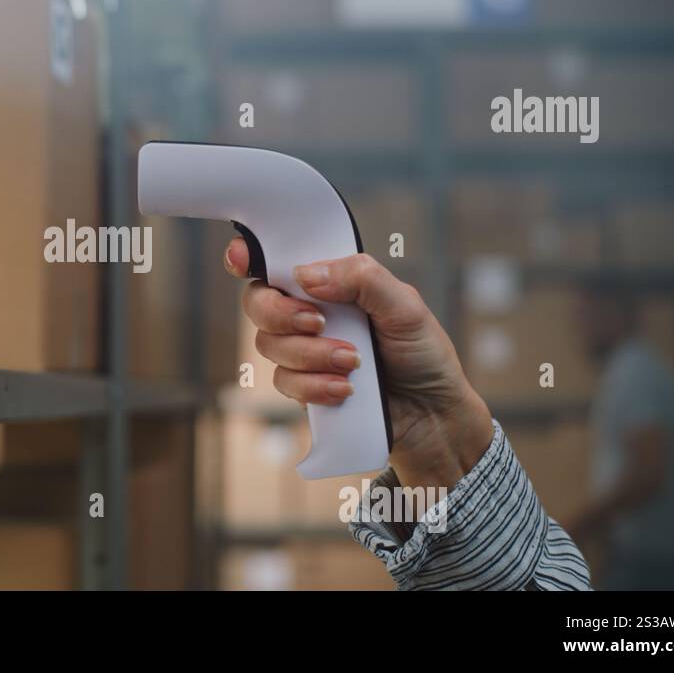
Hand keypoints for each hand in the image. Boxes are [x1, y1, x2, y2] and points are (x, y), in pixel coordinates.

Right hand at [224, 239, 493, 489]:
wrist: (431, 415)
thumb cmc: (423, 353)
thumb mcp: (405, 306)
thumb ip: (361, 279)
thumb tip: (306, 274)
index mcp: (330, 282)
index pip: (279, 261)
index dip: (248, 256)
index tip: (242, 260)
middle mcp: (309, 312)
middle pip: (258, 302)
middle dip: (281, 313)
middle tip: (318, 323)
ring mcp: (302, 350)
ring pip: (269, 345)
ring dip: (311, 355)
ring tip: (353, 362)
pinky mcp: (302, 387)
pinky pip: (284, 382)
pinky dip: (314, 385)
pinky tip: (345, 390)